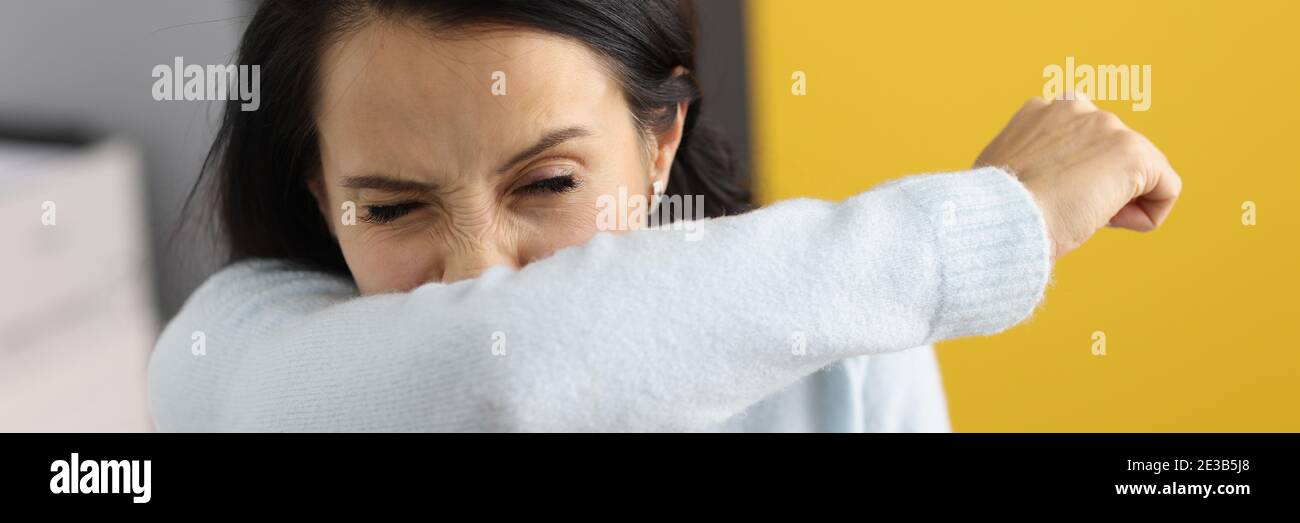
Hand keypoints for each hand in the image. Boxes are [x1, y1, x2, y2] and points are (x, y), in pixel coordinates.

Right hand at [975, 95, 1181, 258]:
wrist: (1001, 216)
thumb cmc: (992, 209)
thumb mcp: (1002, 173)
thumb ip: (1030, 163)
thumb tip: (1039, 183)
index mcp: (1040, 111)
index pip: (1080, 141)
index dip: (1069, 179)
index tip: (1049, 200)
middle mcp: (1075, 107)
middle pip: (1111, 157)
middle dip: (1096, 188)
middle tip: (1063, 211)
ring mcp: (1107, 126)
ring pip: (1139, 174)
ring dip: (1116, 203)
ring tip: (1079, 216)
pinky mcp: (1134, 152)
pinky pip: (1166, 189)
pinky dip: (1147, 215)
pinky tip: (1107, 223)